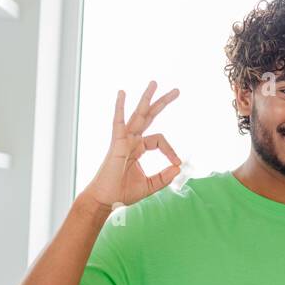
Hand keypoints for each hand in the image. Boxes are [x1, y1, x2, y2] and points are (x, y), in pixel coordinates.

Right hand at [82, 81, 181, 208]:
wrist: (105, 201)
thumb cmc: (122, 193)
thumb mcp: (150, 186)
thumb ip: (164, 177)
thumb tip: (178, 168)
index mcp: (138, 148)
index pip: (160, 140)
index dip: (171, 150)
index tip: (177, 163)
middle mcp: (131, 140)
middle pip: (149, 116)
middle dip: (162, 103)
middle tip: (177, 90)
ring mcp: (123, 140)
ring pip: (137, 115)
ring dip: (146, 98)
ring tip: (155, 83)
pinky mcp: (116, 144)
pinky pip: (118, 122)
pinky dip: (119, 108)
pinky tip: (122, 93)